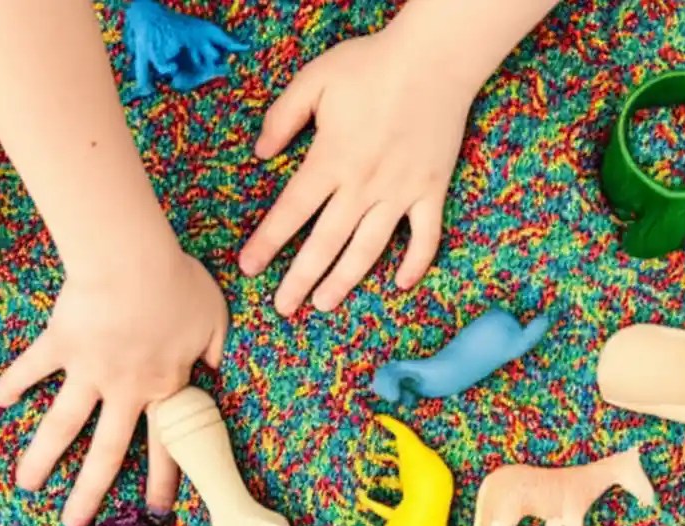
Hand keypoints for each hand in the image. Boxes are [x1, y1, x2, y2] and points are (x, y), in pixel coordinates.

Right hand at [0, 251, 228, 525]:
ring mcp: (88, 371)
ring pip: (61, 426)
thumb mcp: (214, 318)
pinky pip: (33, 367)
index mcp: (163, 387)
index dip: (163, 480)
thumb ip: (214, 347)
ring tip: (25, 484)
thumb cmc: (178, 287)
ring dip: (40, 458)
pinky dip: (13, 381)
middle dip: (89, 492)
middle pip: (105, 453)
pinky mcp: (59, 345)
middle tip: (75, 524)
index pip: (166, 445)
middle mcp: (123, 390)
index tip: (155, 510)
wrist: (133, 264)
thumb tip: (214, 368)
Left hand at [238, 29, 476, 314]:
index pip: (291, 212)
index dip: (267, 242)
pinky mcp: (432, 191)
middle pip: (326, 243)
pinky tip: (401, 284)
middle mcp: (364, 185)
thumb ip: (282, 118)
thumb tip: (260, 153)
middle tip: (283, 308)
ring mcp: (401, 192)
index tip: (249, 268)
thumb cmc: (371, 65)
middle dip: (301, 279)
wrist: (435, 59)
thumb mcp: (314, 80)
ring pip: (369, 248)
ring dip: (345, 280)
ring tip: (325, 303)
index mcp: (331, 160)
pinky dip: (416, 263)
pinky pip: (425, 236)